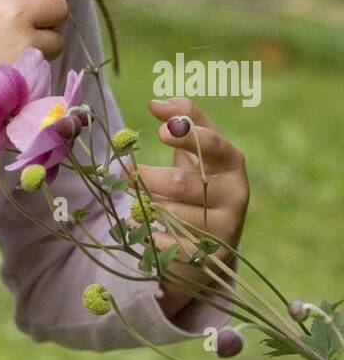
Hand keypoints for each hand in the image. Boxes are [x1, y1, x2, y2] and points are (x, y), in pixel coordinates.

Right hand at [0, 0, 67, 127]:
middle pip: (58, 6)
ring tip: (21, 48)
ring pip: (57, 39)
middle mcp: (16, 9)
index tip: (34, 0)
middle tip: (36, 24)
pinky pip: (44, 65)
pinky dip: (34, 65)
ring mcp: (22, 42)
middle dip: (49, 15)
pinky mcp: (23, 71)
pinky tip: (13, 65)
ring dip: (44, 43)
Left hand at [122, 96, 249, 311]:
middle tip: (125, 173)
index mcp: (231, 162)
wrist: (214, 237)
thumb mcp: (197, 149)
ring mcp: (224, 228)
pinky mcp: (209, 256)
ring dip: (146, 208)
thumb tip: (157, 102)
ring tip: (136, 205)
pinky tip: (141, 228)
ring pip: (171, 214)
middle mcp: (235, 194)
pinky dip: (148, 235)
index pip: (212, 144)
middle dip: (148, 178)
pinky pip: (168, 244)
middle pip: (182, 183)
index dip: (187, 135)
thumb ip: (183, 119)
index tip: (159, 130)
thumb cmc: (201, 180)